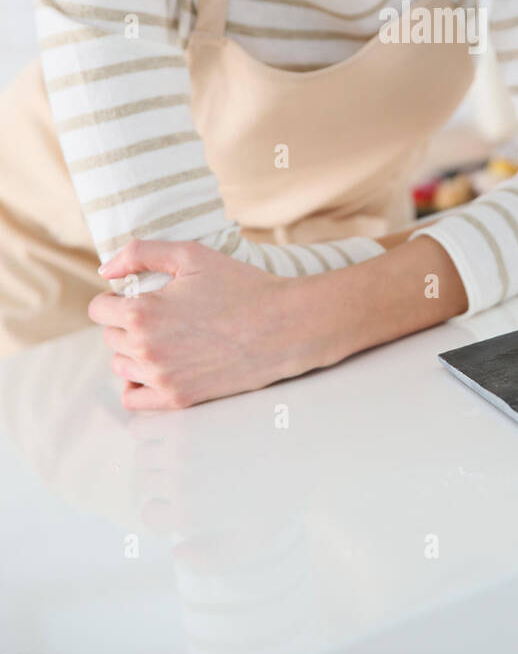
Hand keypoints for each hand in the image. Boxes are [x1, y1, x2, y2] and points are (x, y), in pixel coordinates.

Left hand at [88, 239, 306, 410]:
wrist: (284, 326)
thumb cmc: (241, 286)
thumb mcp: (191, 255)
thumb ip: (140, 253)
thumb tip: (105, 269)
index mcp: (142, 313)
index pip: (99, 309)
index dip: (116, 297)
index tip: (138, 294)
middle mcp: (145, 349)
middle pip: (110, 337)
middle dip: (127, 322)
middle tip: (163, 313)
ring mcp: (161, 378)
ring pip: (121, 366)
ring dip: (133, 351)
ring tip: (166, 337)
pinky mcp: (179, 399)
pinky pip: (135, 400)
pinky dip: (137, 385)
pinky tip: (156, 368)